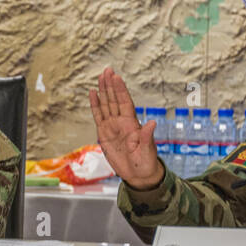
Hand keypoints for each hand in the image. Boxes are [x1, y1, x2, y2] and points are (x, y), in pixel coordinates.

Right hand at [89, 66, 163, 189]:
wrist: (138, 175)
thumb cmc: (146, 162)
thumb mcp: (147, 150)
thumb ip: (146, 136)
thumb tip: (152, 123)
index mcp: (132, 124)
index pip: (125, 103)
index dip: (121, 90)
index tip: (117, 78)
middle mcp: (121, 122)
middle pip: (114, 100)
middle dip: (111, 85)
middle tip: (107, 70)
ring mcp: (112, 127)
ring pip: (106, 105)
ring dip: (103, 91)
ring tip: (100, 77)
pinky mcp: (104, 134)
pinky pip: (98, 116)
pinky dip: (95, 105)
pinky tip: (93, 94)